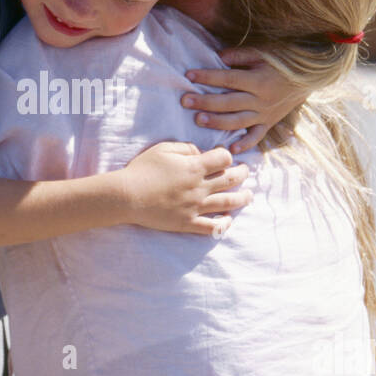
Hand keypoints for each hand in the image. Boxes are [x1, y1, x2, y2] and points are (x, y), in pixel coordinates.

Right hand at [121, 141, 251, 236]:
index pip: (224, 158)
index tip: (223, 157)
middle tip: (245, 172)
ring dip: (242, 198)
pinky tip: (228, 220)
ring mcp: (195, 207)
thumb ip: (185, 147)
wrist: (126, 196)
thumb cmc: (142, 170)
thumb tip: (200, 152)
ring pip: (228, 203)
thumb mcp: (162, 149)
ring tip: (249, 196)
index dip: (226, 155)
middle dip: (242, 174)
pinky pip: (212, 227)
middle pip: (231, 179)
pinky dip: (224, 224)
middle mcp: (200, 187)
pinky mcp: (188, 223)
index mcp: (194, 167)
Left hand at [183, 47, 306, 152]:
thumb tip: (218, 57)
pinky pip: (257, 136)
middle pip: (229, 102)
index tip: (189, 76)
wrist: (310, 77)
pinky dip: (245, 144)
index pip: (228, 78)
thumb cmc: (283, 61)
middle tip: (186, 101)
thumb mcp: (263, 52)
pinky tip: (231, 149)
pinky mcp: (269, 123)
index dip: (208, 77)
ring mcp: (265, 113)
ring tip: (198, 121)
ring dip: (217, 122)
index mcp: (258, 79)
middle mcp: (260, 99)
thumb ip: (240, 54)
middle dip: (206, 102)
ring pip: (238, 120)